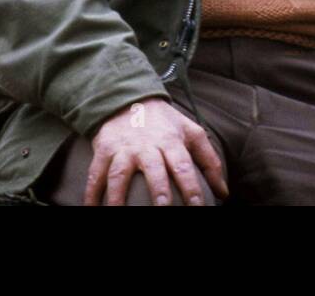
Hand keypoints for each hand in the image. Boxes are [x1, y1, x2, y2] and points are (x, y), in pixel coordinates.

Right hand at [85, 96, 226, 205]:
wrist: (130, 98)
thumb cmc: (165, 122)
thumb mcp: (191, 133)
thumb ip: (209, 161)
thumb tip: (224, 193)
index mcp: (171, 141)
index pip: (184, 166)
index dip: (191, 188)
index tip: (198, 206)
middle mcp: (147, 146)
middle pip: (153, 170)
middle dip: (159, 191)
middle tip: (163, 208)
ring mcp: (124, 149)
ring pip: (119, 175)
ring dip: (118, 198)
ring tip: (118, 215)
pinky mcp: (104, 150)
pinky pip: (95, 175)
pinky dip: (90, 194)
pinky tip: (90, 209)